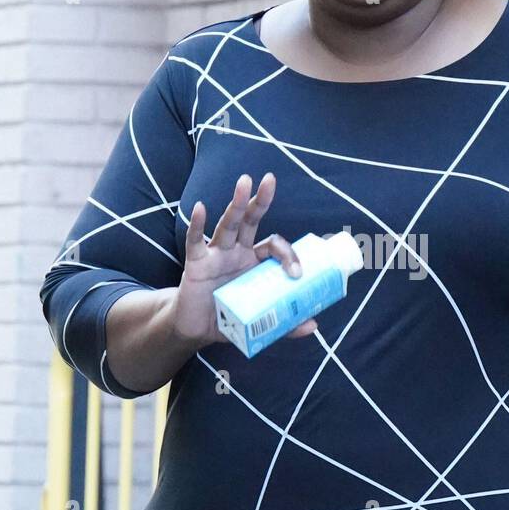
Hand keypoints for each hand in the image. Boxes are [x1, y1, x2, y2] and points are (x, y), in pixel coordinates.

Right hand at [169, 173, 318, 346]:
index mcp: (254, 261)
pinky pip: (195, 241)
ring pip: (228, 224)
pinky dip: (197, 224)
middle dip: (260, 201)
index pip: (274, 246)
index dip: (288, 254)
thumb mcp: (260, 322)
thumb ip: (285, 324)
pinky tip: (201, 208)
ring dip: (236, 203)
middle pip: (250, 220)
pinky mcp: (196, 263)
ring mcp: (216, 254)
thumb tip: (313, 326)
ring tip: (244, 182)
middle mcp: (237, 251)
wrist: (197, 329)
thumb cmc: (229, 318)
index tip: (297, 273)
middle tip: (270, 180)